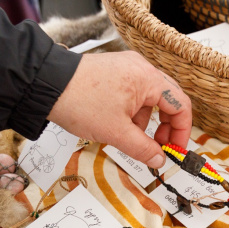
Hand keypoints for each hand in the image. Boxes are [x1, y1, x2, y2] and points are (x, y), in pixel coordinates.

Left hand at [47, 50, 192, 168]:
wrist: (46, 85)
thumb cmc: (80, 102)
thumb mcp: (116, 132)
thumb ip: (143, 148)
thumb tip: (159, 159)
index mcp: (148, 79)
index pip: (181, 105)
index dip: (182, 131)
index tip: (175, 150)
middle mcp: (141, 69)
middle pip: (168, 100)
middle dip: (165, 127)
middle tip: (157, 146)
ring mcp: (127, 68)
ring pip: (148, 100)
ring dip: (144, 121)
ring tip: (126, 136)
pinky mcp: (113, 72)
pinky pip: (133, 94)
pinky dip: (130, 112)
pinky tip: (115, 124)